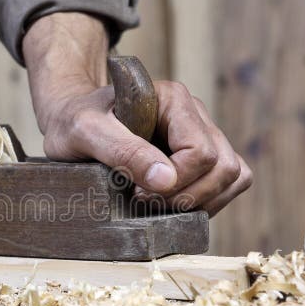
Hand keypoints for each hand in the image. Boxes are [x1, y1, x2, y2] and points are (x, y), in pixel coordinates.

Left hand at [23, 12, 250, 215]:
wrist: (70, 120)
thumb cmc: (74, 121)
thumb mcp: (85, 131)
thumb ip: (124, 151)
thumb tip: (166, 179)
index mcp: (172, 100)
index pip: (200, 152)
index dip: (175, 182)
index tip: (137, 191)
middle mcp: (195, 115)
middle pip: (224, 167)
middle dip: (189, 196)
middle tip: (146, 201)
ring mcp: (203, 134)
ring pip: (234, 175)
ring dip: (203, 201)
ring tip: (161, 205)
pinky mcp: (203, 156)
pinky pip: (231, 182)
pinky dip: (211, 201)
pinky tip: (175, 205)